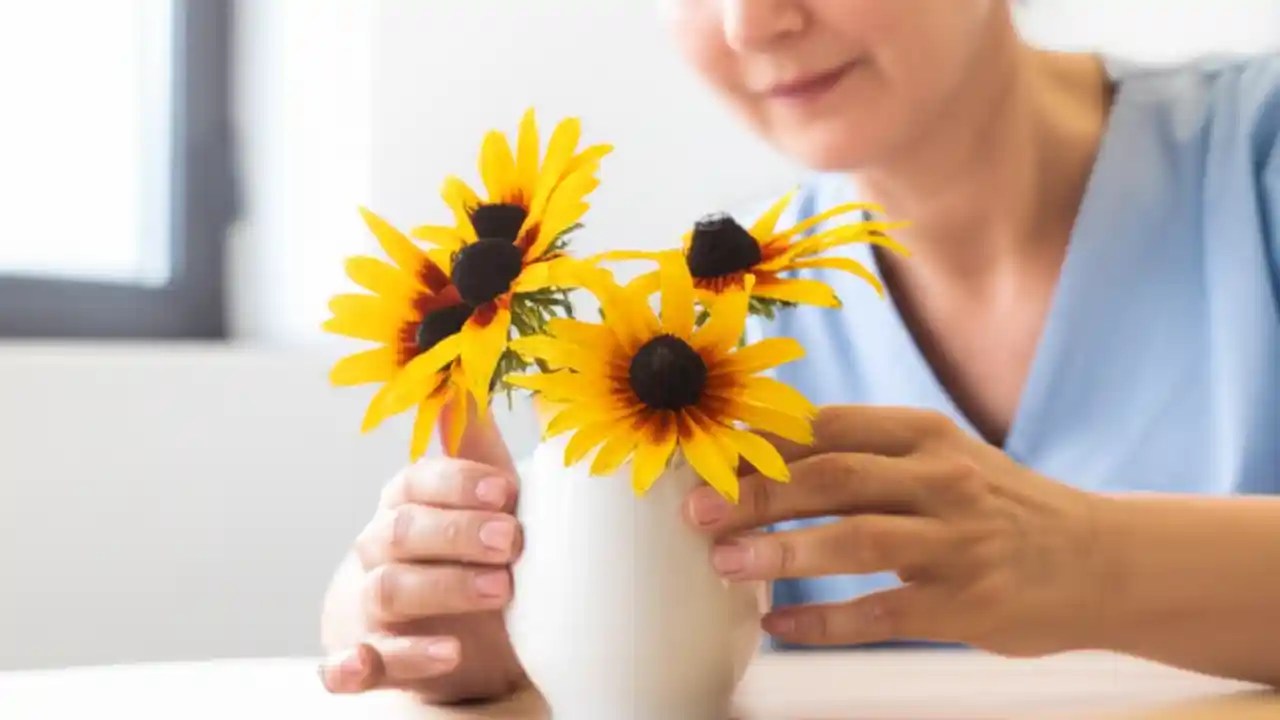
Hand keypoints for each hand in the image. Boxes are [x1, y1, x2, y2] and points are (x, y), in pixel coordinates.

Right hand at [319, 402, 526, 702]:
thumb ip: (477, 451)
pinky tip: (369, 665)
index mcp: (408, 503)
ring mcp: (367, 606)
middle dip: (459, 534)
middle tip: (512, 543)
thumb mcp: (484, 505)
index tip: (506, 491)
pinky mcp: (361, 660)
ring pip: (389, 590)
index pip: (419, 480)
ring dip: (442, 589)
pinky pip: (342, 665)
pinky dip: (351, 666)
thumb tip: (469, 379)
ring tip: (498, 592)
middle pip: (403, 530)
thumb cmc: (468, 557)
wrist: (448, 638)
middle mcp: (379, 549)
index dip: (460, 483)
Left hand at [684, 406, 1104, 656]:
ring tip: (724, 563)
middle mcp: (940, 479)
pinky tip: (779, 626)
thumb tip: (760, 459)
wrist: (1102, 560)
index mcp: (924, 433)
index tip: (705, 461)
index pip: (825, 427)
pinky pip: (882, 614)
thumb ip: (865, 456)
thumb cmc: (997, 506)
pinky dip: (824, 622)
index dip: (759, 443)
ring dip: (781, 551)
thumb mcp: (940, 458)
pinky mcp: (966, 605)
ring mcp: (956, 543)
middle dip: (755, 493)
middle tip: (696, 513)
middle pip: (831, 478)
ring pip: (855, 541)